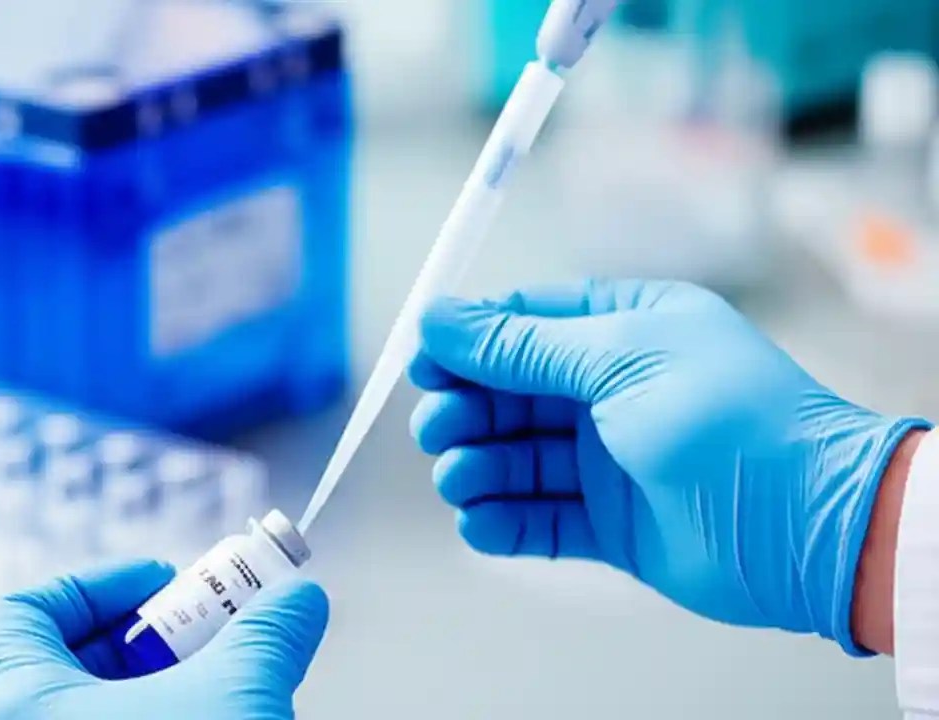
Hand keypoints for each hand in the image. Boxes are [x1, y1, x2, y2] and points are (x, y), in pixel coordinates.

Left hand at [0, 560, 328, 718]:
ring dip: (177, 690)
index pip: (23, 614)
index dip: (96, 585)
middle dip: (158, 639)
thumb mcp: (236, 699)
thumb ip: (268, 636)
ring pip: (109, 715)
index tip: (166, 581)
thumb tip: (301, 599)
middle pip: (77, 663)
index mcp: (22, 705)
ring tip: (241, 686)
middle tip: (220, 630)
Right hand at [409, 279, 928, 653]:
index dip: (467, 341)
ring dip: (477, 468)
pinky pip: (539, 518)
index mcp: (625, 329)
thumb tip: (439, 319)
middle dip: (466, 410)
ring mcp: (611, 459)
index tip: (421, 362)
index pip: (525, 322)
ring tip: (459, 479)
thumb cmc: (728, 420)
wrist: (808, 527)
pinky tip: (480, 522)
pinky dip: (502, 521)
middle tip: (438, 428)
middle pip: (509, 393)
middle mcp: (613, 390)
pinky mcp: (611, 524)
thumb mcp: (619, 359)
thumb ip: (522, 345)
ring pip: (517, 458)